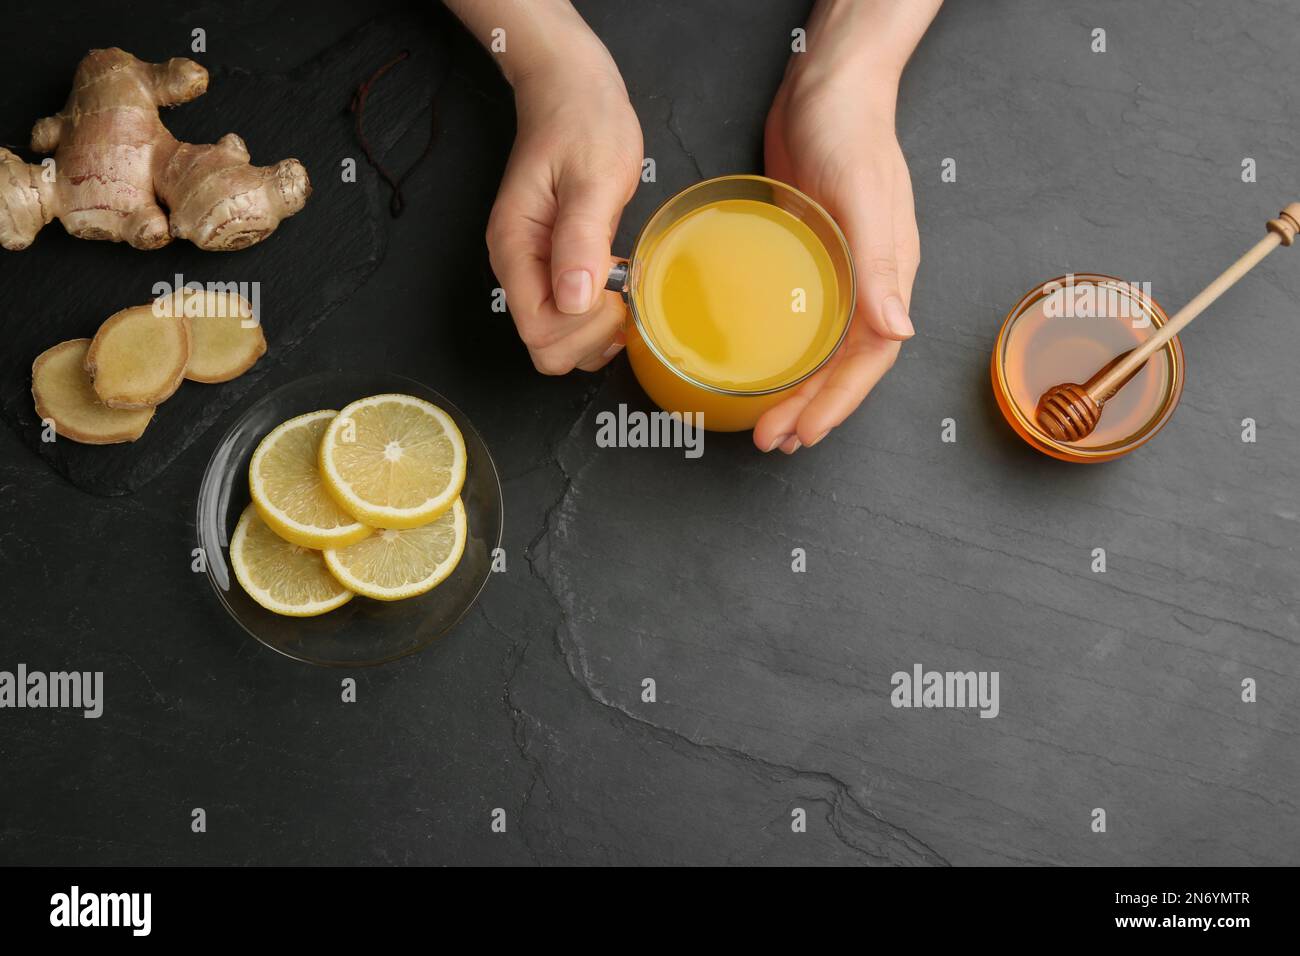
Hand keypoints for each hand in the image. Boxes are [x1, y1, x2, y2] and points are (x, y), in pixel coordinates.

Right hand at [486, 57, 642, 373]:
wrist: (571, 91)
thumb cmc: (583, 123)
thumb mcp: (593, 175)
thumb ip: (581, 238)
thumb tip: (574, 300)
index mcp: (516, 248)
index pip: (537, 330)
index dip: (581, 327)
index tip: (614, 290)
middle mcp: (518, 267)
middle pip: (545, 347)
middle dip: (590, 334)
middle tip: (621, 288)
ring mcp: (534, 270)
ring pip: (558, 340)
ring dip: (596, 330)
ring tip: (621, 285)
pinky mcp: (554, 269)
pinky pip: (570, 320)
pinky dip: (598, 319)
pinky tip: (618, 286)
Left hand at [754, 63, 919, 452]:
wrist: (826, 85)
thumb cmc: (850, 131)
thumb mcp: (861, 198)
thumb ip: (879, 264)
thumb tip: (898, 329)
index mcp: (886, 275)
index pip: (867, 359)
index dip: (837, 402)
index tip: (803, 432)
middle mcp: (865, 281)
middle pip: (841, 363)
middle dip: (810, 408)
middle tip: (771, 441)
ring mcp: (837, 270)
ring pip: (821, 347)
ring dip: (797, 388)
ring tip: (768, 422)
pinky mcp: (809, 254)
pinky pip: (802, 318)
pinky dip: (785, 348)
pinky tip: (762, 362)